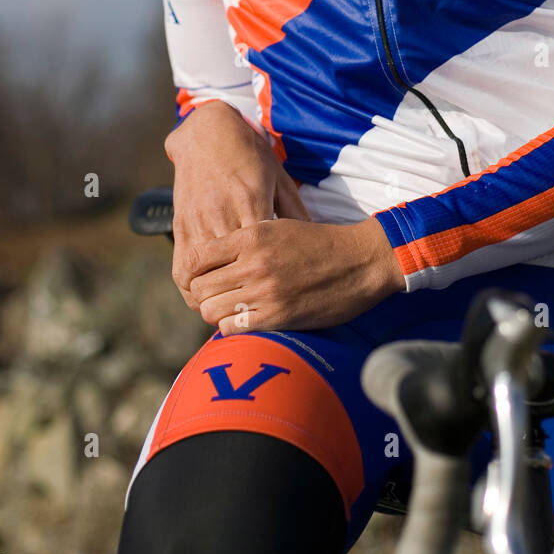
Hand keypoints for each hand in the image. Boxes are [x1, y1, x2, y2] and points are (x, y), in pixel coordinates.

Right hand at [165, 100, 309, 311]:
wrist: (208, 132)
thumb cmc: (250, 154)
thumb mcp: (279, 177)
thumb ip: (293, 209)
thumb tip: (312, 240)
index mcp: (252, 201)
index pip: (259, 253)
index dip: (267, 280)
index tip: (278, 297)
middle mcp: (222, 213)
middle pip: (229, 269)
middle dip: (238, 296)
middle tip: (251, 314)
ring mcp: (198, 218)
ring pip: (201, 272)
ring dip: (211, 297)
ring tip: (225, 313)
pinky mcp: (181, 221)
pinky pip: (182, 262)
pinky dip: (189, 285)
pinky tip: (199, 296)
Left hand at [187, 216, 405, 333]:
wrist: (360, 261)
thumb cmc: (319, 242)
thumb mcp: (279, 225)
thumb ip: (245, 239)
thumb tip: (213, 253)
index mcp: (251, 236)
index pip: (197, 258)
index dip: (193, 271)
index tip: (201, 276)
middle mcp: (253, 263)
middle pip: (200, 287)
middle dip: (203, 293)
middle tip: (217, 295)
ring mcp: (264, 291)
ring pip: (211, 310)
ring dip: (216, 312)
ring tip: (230, 308)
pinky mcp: (277, 316)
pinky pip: (232, 328)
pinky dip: (231, 326)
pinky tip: (244, 319)